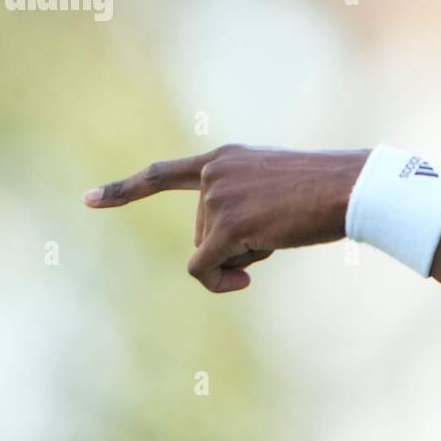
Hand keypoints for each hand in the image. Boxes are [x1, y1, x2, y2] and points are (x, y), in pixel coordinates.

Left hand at [83, 145, 369, 292]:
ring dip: (240, 258)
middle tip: (278, 230)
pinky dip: (219, 282)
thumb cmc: (329, 192)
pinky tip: (247, 279)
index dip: (124, 189)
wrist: (352, 188)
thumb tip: (224, 260)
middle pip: (199, 231)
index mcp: (226, 158)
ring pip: (206, 251)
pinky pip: (203, 268)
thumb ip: (245, 206)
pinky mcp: (226, 225)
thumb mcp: (279, 189)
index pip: (164, 173)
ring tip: (282, 233)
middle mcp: (215, 172)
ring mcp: (218, 197)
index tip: (88, 200)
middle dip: (233, 245)